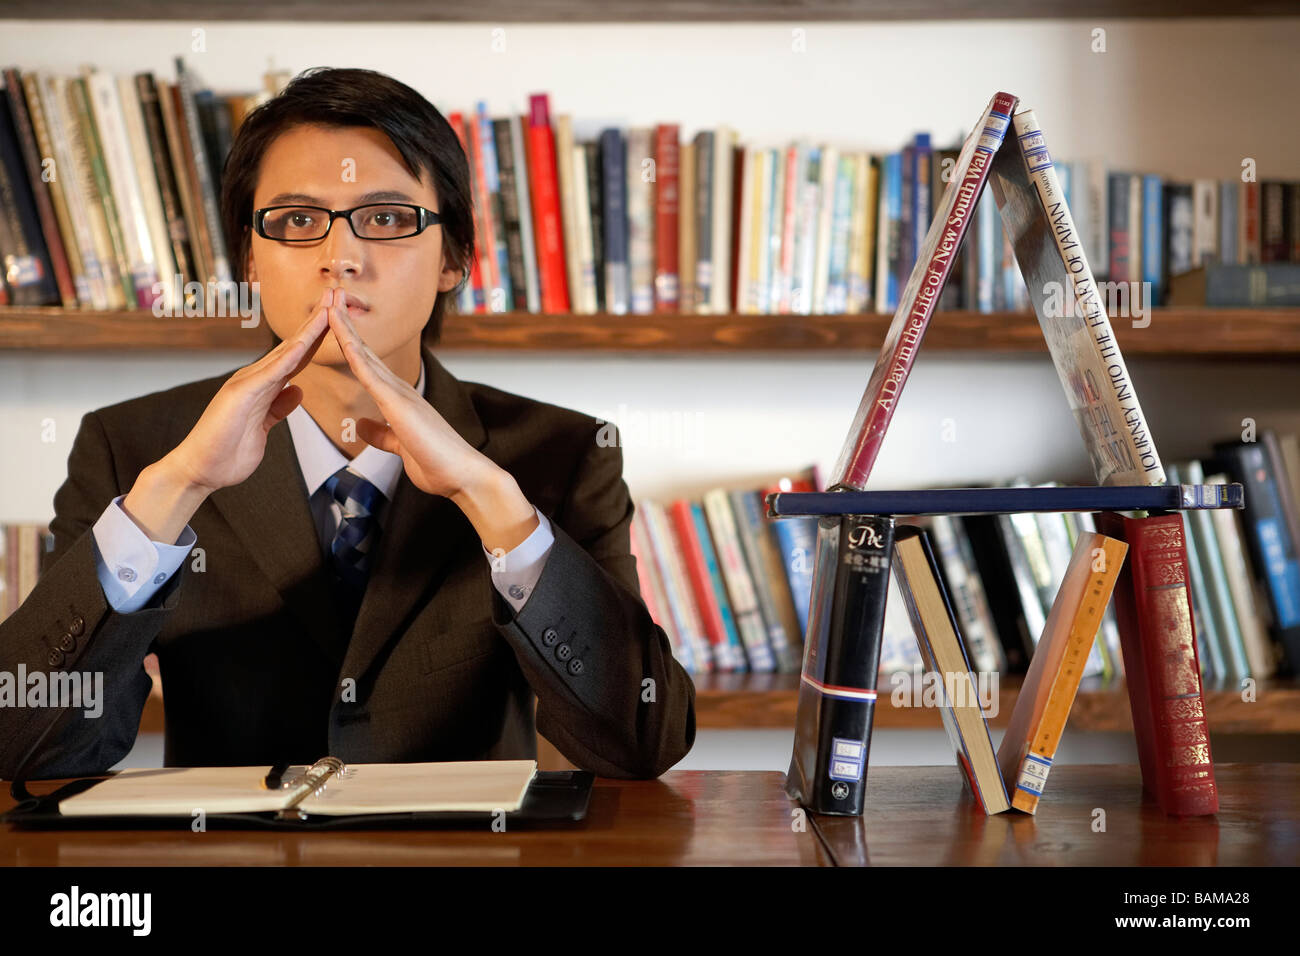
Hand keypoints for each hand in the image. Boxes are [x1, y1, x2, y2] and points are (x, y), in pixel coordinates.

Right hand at [166, 290, 332, 493]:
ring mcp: (248, 383)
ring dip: (310, 329)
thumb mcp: (265, 427)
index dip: (320, 336)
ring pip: (286, 351)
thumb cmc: (227, 450)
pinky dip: (288, 357)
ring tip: (329, 307)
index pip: (299, 356)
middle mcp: (256, 378)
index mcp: (265, 385)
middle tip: (339, 295)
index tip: (340, 318)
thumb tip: (298, 391)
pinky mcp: (241, 394)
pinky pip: (270, 373)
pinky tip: (304, 344)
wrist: (200, 469)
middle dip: (319, 321)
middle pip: (296, 345)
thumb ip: (280, 407)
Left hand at [326, 289, 538, 551]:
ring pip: (364, 354)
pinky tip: (341, 337)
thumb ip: (381, 434)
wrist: (464, 476)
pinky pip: (370, 375)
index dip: (348, 341)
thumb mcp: (399, 447)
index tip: (332, 320)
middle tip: (329, 293)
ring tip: (330, 300)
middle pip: (363, 350)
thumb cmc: (438, 464)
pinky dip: (354, 353)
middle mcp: (399, 389)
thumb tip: (362, 425)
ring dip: (345, 327)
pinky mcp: (400, 405)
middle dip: (344, 322)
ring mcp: (400, 394)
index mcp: (397, 399)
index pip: (366, 364)